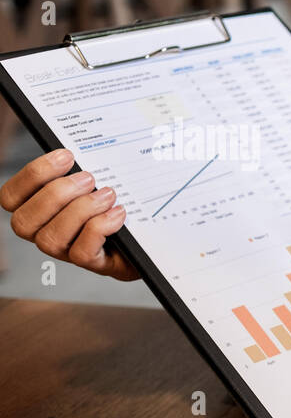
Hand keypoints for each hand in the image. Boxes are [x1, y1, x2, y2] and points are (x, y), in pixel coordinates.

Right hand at [0, 148, 137, 279]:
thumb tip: (73, 153)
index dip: (32, 175)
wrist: (151, 234)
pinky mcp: (93, 264)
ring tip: (108, 195)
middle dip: (57, 194)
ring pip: (52, 238)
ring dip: (80, 211)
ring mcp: (67, 252)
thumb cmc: (113, 202)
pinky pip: (82, 254)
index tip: (66, 156)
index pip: (10, 197)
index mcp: (36, 210)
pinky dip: (100, 229)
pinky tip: (118, 214)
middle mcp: (43, 233)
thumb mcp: (92, 183)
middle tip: (89, 178)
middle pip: (25, 221)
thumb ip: (77, 172)